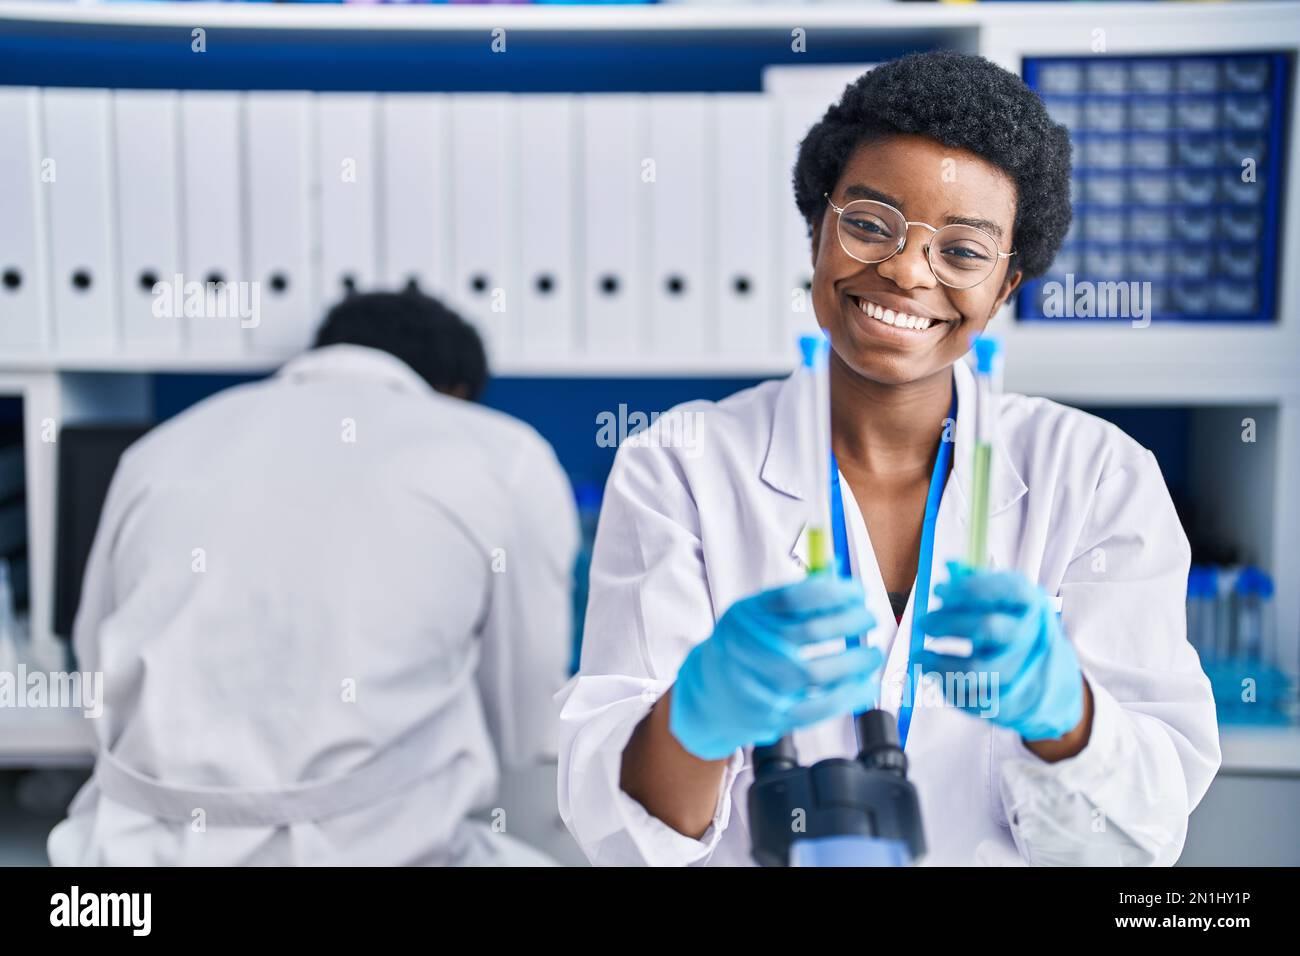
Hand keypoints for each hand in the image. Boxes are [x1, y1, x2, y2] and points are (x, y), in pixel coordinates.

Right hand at [670, 575, 883, 759]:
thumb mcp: (756, 613)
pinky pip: (818, 707)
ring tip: (871, 654)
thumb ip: (795, 596)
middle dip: (852, 622)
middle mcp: (751, 647)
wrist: (709, 695)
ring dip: (856, 661)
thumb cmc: (742, 647)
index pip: (795, 597)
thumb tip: (838, 574)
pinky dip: (848, 696)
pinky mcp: (773, 715)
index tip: (857, 593)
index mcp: (748, 616)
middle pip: (811, 632)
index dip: (835, 592)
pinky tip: (864, 686)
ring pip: (818, 672)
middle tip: (868, 620)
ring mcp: (760, 684)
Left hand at [915, 562, 1083, 741]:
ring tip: (921, 655)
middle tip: (924, 622)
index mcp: (1030, 603)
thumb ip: (978, 582)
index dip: (966, 589)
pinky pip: (975, 699)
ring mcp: (1025, 671)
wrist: (1054, 679)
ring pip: (978, 670)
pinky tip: (936, 676)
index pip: (1003, 590)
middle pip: (987, 628)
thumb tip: (949, 566)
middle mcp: (1032, 636)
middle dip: (948, 624)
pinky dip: (949, 687)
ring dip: (941, 663)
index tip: (938, 591)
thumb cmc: (1017, 629)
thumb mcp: (1008, 599)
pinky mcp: (1014, 702)